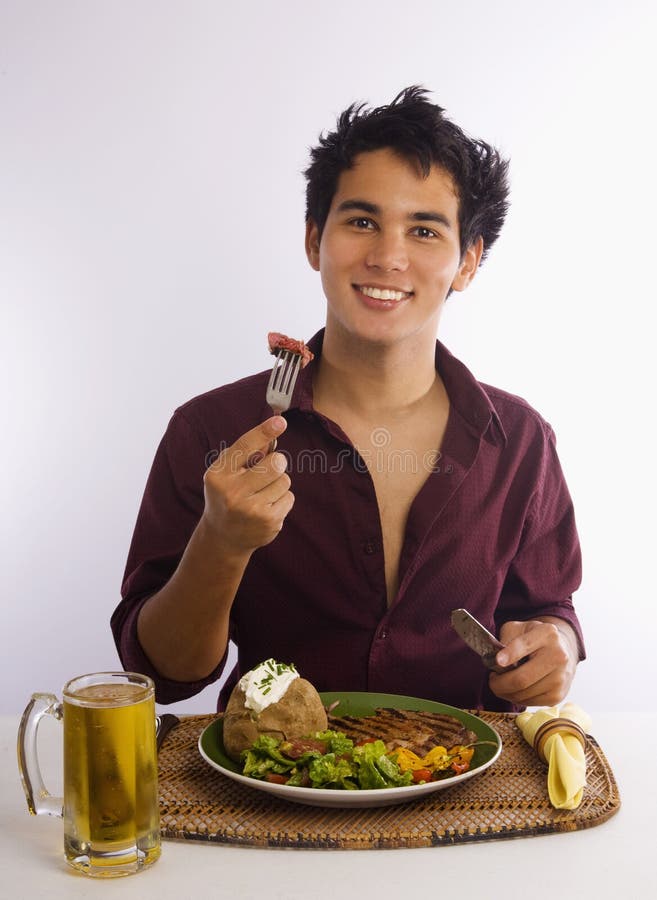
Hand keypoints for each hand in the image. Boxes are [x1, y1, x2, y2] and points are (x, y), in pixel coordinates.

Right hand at [202, 416, 293, 555]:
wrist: (223, 536)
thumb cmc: (226, 495)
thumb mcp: (226, 473)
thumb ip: (245, 453)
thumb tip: (271, 434)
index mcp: (219, 474)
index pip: (245, 446)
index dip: (264, 431)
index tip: (280, 421)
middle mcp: (233, 492)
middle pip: (276, 463)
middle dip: (277, 462)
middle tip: (267, 470)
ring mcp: (252, 509)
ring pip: (285, 480)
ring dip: (278, 483)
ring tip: (262, 493)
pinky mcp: (269, 521)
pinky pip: (289, 497)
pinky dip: (282, 499)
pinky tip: (266, 507)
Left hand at [488, 617, 578, 706]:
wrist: (562, 650)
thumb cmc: (534, 639)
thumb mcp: (519, 629)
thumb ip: (507, 639)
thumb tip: (498, 661)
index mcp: (547, 634)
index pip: (525, 645)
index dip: (510, 654)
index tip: (497, 661)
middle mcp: (559, 656)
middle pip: (521, 678)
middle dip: (500, 683)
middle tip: (492, 679)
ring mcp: (560, 678)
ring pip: (523, 694)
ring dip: (506, 692)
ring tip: (502, 683)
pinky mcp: (558, 696)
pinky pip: (530, 703)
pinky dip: (516, 698)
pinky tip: (514, 689)